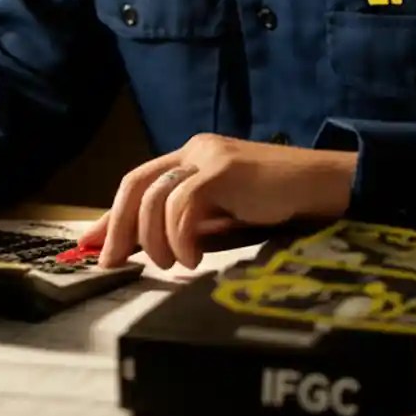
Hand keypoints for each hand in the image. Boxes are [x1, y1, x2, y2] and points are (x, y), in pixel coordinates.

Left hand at [79, 133, 354, 269]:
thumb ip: (184, 223)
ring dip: (156, 239)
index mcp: (188, 157)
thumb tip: (142, 247)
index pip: (136, 183)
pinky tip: (194, 258)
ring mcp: (208, 155)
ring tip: (173, 265)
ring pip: (156, 198)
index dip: (111, 215)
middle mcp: (192, 150)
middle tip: (114, 264)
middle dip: (119, 228)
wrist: (323, 185)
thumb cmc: (274, 204)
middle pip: (135, 185)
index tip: (92, 246)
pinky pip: (183, 203)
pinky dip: (180, 236)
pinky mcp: (224, 168)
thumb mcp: (220, 215)